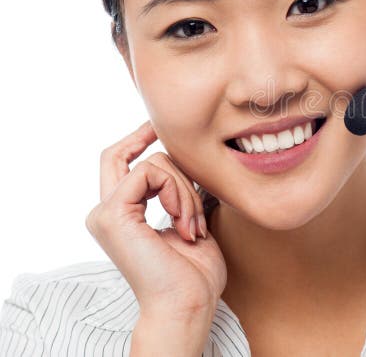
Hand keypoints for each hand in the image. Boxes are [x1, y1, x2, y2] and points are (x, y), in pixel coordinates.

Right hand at [85, 120, 226, 317]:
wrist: (187, 304)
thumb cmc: (193, 274)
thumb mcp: (188, 223)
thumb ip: (180, 195)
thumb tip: (192, 165)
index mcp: (120, 216)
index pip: (118, 163)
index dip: (136, 139)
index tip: (158, 127)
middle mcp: (105, 213)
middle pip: (120, 154)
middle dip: (154, 145)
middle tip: (186, 168)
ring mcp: (105, 214)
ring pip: (152, 163)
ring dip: (185, 189)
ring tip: (192, 224)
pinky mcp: (113, 214)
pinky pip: (150, 171)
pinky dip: (177, 191)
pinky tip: (184, 221)